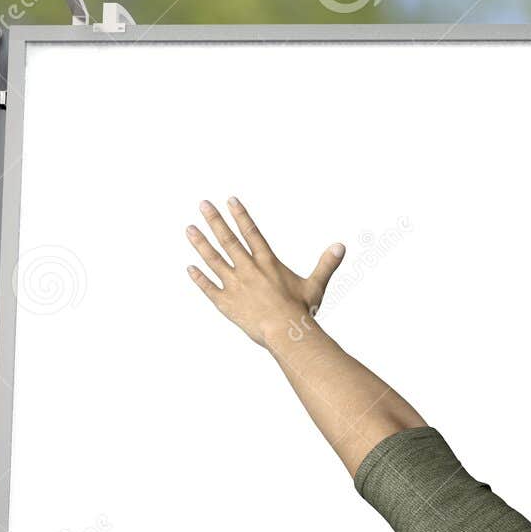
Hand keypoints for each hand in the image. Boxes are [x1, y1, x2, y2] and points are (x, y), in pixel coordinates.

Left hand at [184, 197, 344, 347]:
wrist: (285, 331)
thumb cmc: (301, 310)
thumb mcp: (315, 284)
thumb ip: (326, 264)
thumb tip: (341, 246)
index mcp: (267, 263)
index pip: (251, 232)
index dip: (240, 215)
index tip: (229, 200)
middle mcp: (248, 270)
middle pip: (227, 240)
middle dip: (214, 221)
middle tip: (202, 205)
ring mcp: (234, 285)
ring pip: (213, 260)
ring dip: (200, 244)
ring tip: (189, 229)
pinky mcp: (226, 303)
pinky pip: (209, 288)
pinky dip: (199, 279)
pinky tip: (190, 268)